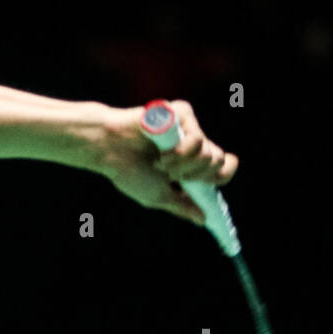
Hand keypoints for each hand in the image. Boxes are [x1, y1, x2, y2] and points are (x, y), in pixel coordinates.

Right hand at [96, 99, 238, 224]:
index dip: (222, 175)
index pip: (220, 167)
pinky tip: (162, 154)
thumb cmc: (129, 170)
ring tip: (162, 164)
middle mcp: (191, 141)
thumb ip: (182, 205)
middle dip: (197, 175)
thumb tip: (202, 220)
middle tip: (174, 176)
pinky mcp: (182, 113)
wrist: (110, 148)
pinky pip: (198, 138)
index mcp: (189, 160)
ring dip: (184, 166)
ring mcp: (187, 127)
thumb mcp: (159, 195)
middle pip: (218, 161)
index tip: (205, 184)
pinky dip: (180, 153)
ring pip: (209, 153)